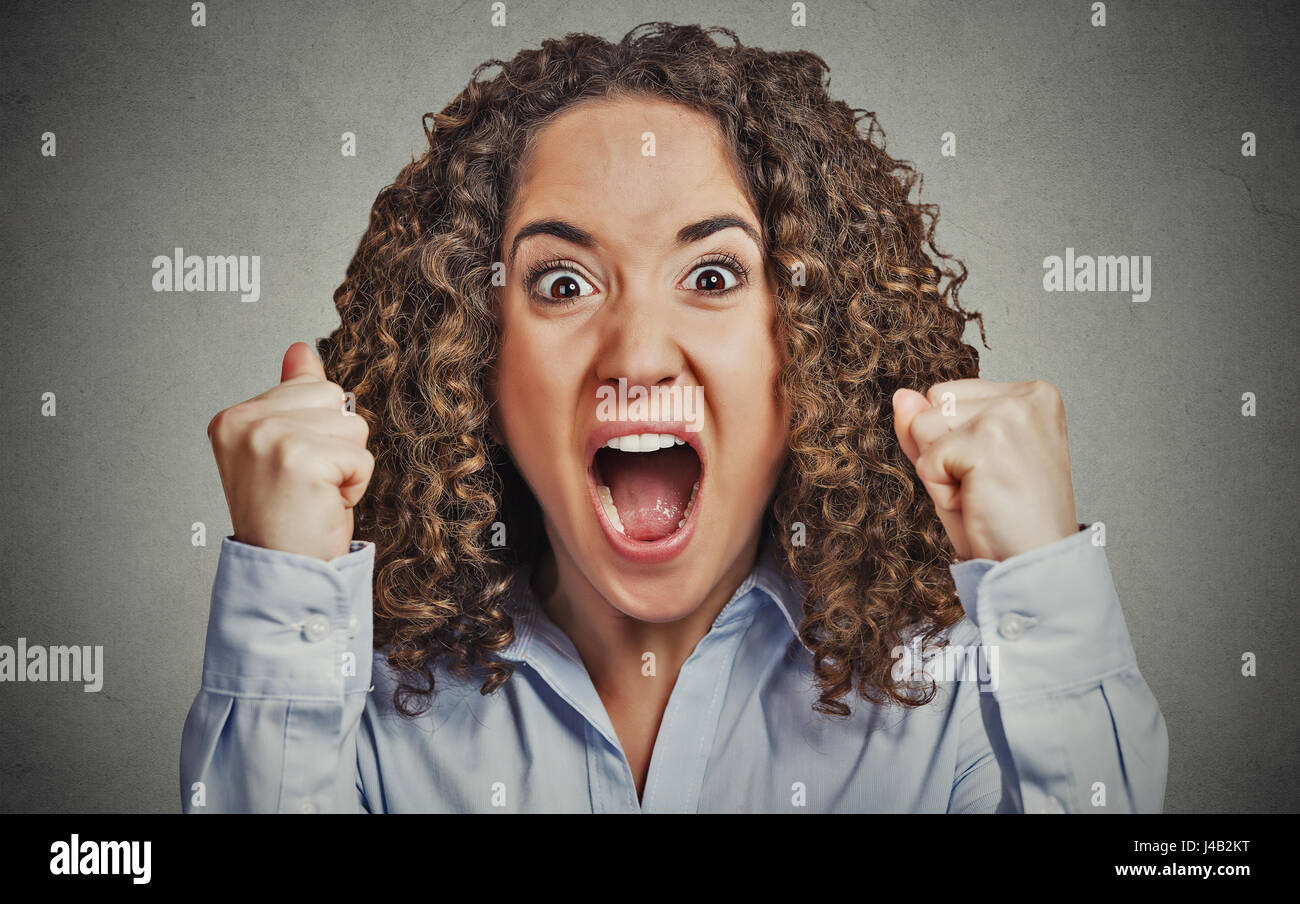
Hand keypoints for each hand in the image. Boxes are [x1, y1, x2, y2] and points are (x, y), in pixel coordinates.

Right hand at [207, 342, 373, 560]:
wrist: (283, 573)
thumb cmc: (289, 517)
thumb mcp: (289, 448)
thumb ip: (293, 396)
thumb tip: (301, 351)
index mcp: (235, 417)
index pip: (311, 386)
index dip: (319, 432)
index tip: (293, 469)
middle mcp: (245, 422)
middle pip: (336, 399)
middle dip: (337, 444)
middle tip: (308, 484)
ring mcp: (269, 437)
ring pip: (353, 426)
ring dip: (347, 466)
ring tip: (316, 493)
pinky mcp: (299, 458)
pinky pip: (361, 456)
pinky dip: (355, 485)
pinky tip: (324, 503)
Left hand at [891, 379, 1078, 561]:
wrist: (1033, 564)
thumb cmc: (1006, 520)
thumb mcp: (961, 462)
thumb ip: (930, 424)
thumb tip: (902, 396)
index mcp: (1031, 395)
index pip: (947, 395)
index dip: (952, 440)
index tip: (993, 470)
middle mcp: (1027, 397)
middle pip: (933, 404)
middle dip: (943, 450)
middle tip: (986, 485)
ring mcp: (1009, 414)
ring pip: (922, 426)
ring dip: (940, 471)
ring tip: (981, 493)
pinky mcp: (987, 441)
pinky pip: (927, 461)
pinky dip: (941, 491)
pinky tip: (978, 502)